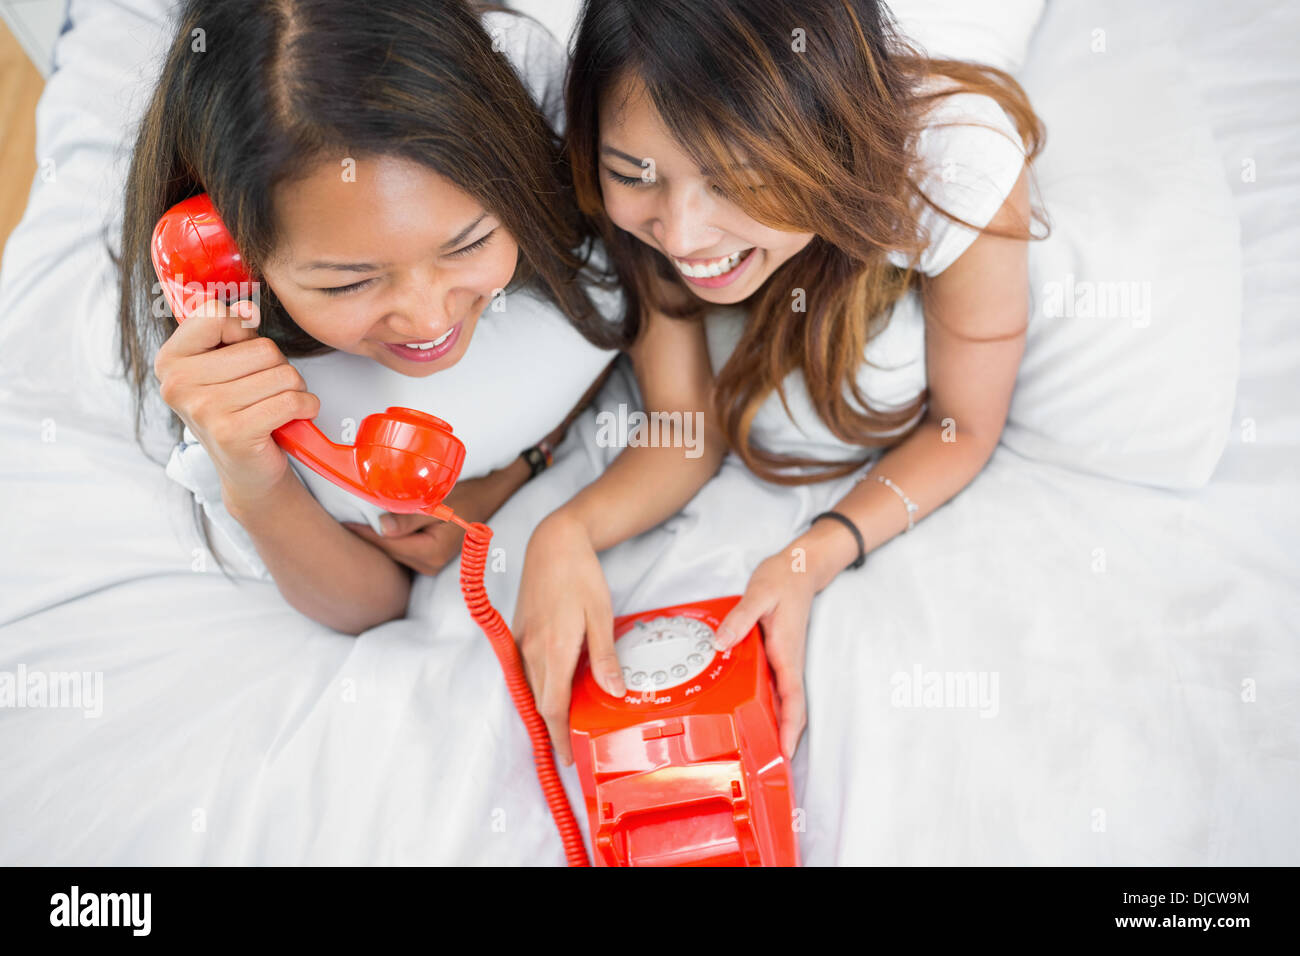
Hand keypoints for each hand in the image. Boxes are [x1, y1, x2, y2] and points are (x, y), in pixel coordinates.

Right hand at [153, 298, 319, 505]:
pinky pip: (291, 400)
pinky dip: (305, 407)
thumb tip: (246, 308)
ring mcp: (204, 409)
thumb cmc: (240, 410)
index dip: (242, 330)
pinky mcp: (233, 432)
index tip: (243, 353)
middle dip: (278, 367)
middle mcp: (179, 384)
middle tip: (265, 391)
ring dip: (294, 389)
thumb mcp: (226, 365)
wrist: (248, 471)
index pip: (215, 314)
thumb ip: (231, 330)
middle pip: (262, 348)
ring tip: (276, 405)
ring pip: (282, 374)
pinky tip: (293, 418)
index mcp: (171, 360)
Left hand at [342, 465, 522, 576]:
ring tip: (354, 521)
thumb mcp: (438, 502)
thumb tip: (381, 527)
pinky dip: (388, 540)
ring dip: (376, 538)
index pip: (388, 544)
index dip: (363, 533)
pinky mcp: (427, 560)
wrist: (486, 500)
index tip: (342, 522)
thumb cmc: (465, 497)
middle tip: (342, 520)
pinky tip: (375, 528)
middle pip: (388, 552)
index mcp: (431, 553)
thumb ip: (410, 517)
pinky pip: (400, 551)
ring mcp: (429, 565)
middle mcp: (429, 565)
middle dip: (366, 536)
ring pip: (392, 553)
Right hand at [514, 509, 620, 764]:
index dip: (560, 736)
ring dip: (544, 709)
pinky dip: (536, 687)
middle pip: (540, 702)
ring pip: (530, 687)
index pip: (553, 707)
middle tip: (571, 747)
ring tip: (562, 725)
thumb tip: (615, 692)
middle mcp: (532, 649)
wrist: (553, 543)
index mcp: (554, 649)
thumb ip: (605, 658)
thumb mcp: (602, 616)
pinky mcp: (518, 631)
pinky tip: (551, 689)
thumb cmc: (581, 576)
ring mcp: (521, 640)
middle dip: (553, 728)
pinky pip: (524, 669)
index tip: (568, 757)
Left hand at [715, 548, 817, 759]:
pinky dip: (771, 704)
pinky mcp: (779, 654)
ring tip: (761, 746)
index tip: (786, 751)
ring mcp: (785, 659)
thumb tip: (721, 643)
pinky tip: (755, 711)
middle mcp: (788, 660)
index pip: (793, 698)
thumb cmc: (782, 580)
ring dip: (777, 722)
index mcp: (786, 651)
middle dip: (784, 735)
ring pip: (784, 699)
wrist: (799, 569)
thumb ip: (741, 619)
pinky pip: (776, 686)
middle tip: (769, 762)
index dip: (791, 726)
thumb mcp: (759, 595)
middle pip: (790, 706)